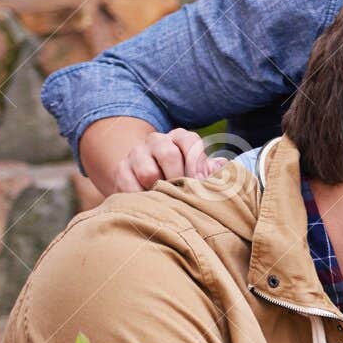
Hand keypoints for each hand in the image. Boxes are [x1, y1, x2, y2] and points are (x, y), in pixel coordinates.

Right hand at [111, 128, 226, 192]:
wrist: (150, 186)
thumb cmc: (185, 180)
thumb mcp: (201, 174)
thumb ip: (212, 170)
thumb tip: (222, 166)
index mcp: (180, 138)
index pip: (190, 141)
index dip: (196, 162)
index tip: (199, 182)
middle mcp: (157, 140)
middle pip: (167, 154)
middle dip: (178, 178)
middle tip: (183, 195)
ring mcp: (137, 153)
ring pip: (147, 172)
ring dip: (159, 191)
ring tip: (167, 201)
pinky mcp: (121, 169)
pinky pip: (129, 185)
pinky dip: (141, 198)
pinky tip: (150, 204)